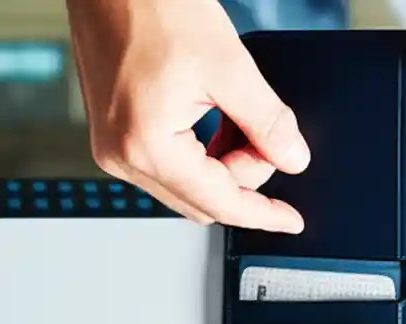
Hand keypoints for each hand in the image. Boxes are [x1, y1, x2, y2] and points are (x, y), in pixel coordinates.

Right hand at [67, 0, 308, 230]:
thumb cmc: (153, 5)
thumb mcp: (229, 66)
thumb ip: (267, 122)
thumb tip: (293, 159)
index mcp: (145, 146)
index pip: (219, 203)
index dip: (262, 213)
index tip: (290, 220)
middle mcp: (120, 155)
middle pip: (202, 200)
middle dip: (244, 177)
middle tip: (272, 140)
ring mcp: (113, 145)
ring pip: (187, 184)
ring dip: (224, 164)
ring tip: (244, 120)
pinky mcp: (113, 131)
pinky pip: (168, 162)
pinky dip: (202, 151)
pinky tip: (220, 119)